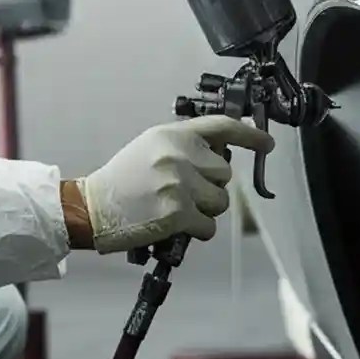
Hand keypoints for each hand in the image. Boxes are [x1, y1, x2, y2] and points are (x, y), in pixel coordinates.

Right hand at [78, 116, 274, 253]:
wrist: (92, 207)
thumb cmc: (122, 180)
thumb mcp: (151, 148)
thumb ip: (184, 147)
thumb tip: (219, 157)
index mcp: (173, 135)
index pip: (221, 127)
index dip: (250, 134)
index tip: (267, 142)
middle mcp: (179, 155)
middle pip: (224, 174)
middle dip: (210, 188)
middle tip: (184, 193)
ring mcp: (180, 184)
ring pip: (220, 202)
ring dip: (204, 211)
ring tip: (175, 209)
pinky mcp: (178, 213)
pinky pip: (208, 226)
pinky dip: (196, 231)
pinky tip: (174, 225)